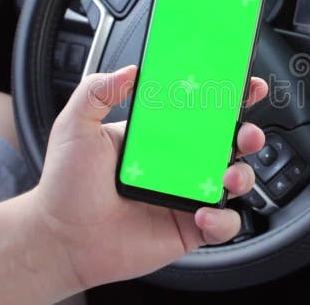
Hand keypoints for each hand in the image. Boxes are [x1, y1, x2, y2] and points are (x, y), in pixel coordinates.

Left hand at [29, 65, 267, 289]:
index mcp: (159, 135)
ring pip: (234, 181)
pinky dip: (223, 221)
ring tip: (228, 177)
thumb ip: (97, 91)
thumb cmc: (66, 186)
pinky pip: (223, 225)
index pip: (202, 110)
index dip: (228, 97)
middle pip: (229, 143)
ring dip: (243, 174)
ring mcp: (186, 195)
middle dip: (249, 133)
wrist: (60, 239)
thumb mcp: (75, 127)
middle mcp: (179, 164)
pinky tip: (203, 215)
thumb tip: (129, 70)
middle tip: (246, 132)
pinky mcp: (189, 228)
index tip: (244, 84)